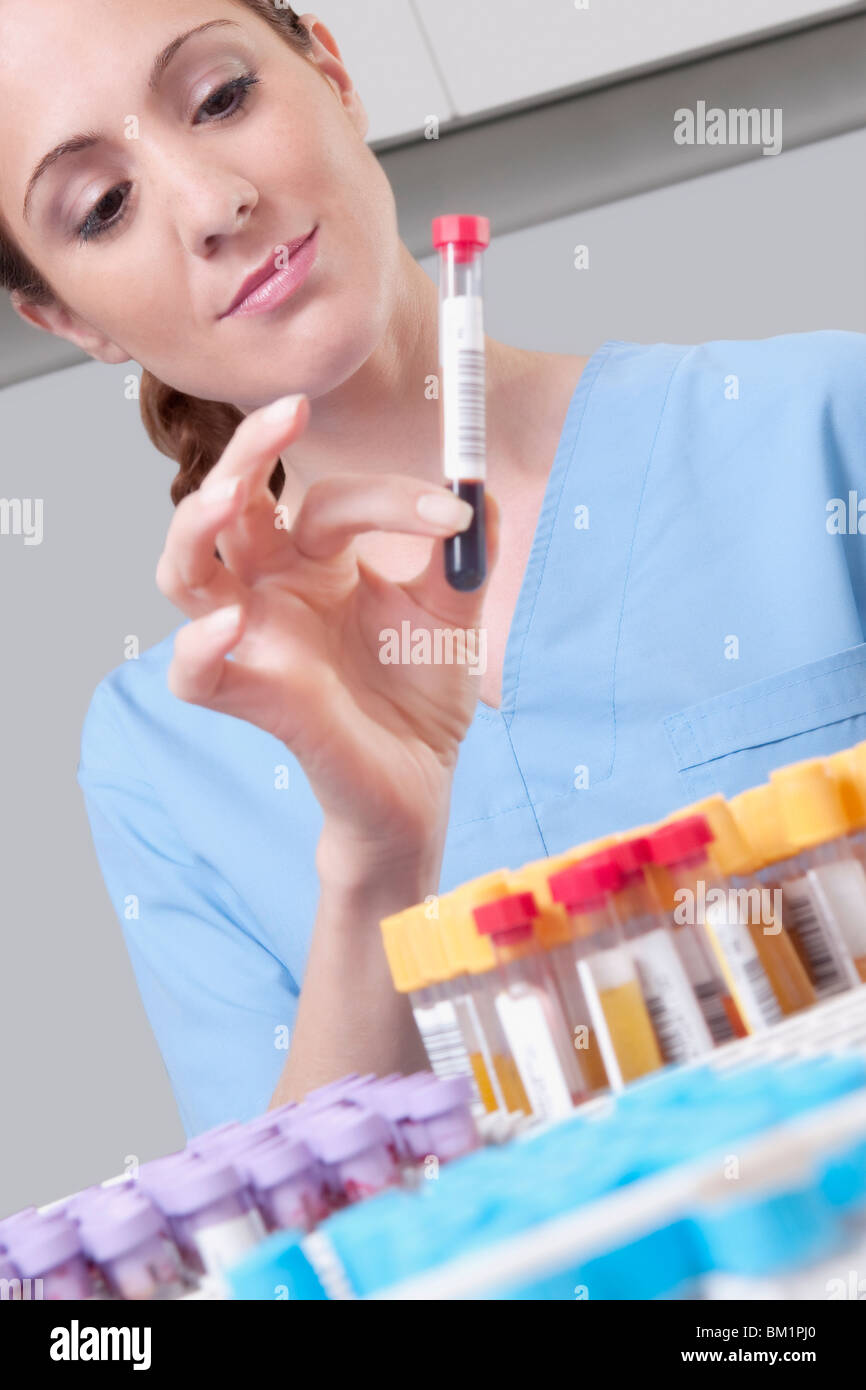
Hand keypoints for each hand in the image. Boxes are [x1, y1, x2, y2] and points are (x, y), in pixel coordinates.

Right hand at [155, 395, 498, 862]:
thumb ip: (463, 556)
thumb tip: (481, 489)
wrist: (423, 780)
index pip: (326, 501)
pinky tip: (231, 626)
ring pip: (185, 574)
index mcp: (316, 561)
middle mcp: (274, 590)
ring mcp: (257, 642)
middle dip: (247, 453)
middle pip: (227, 506)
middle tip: (286, 410)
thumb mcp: (451, 613)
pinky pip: (195, 676)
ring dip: (194, 529)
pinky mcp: (255, 700)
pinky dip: (199, 650)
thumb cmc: (421, 694)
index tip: (454, 509)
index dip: (388, 496)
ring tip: (225, 499)